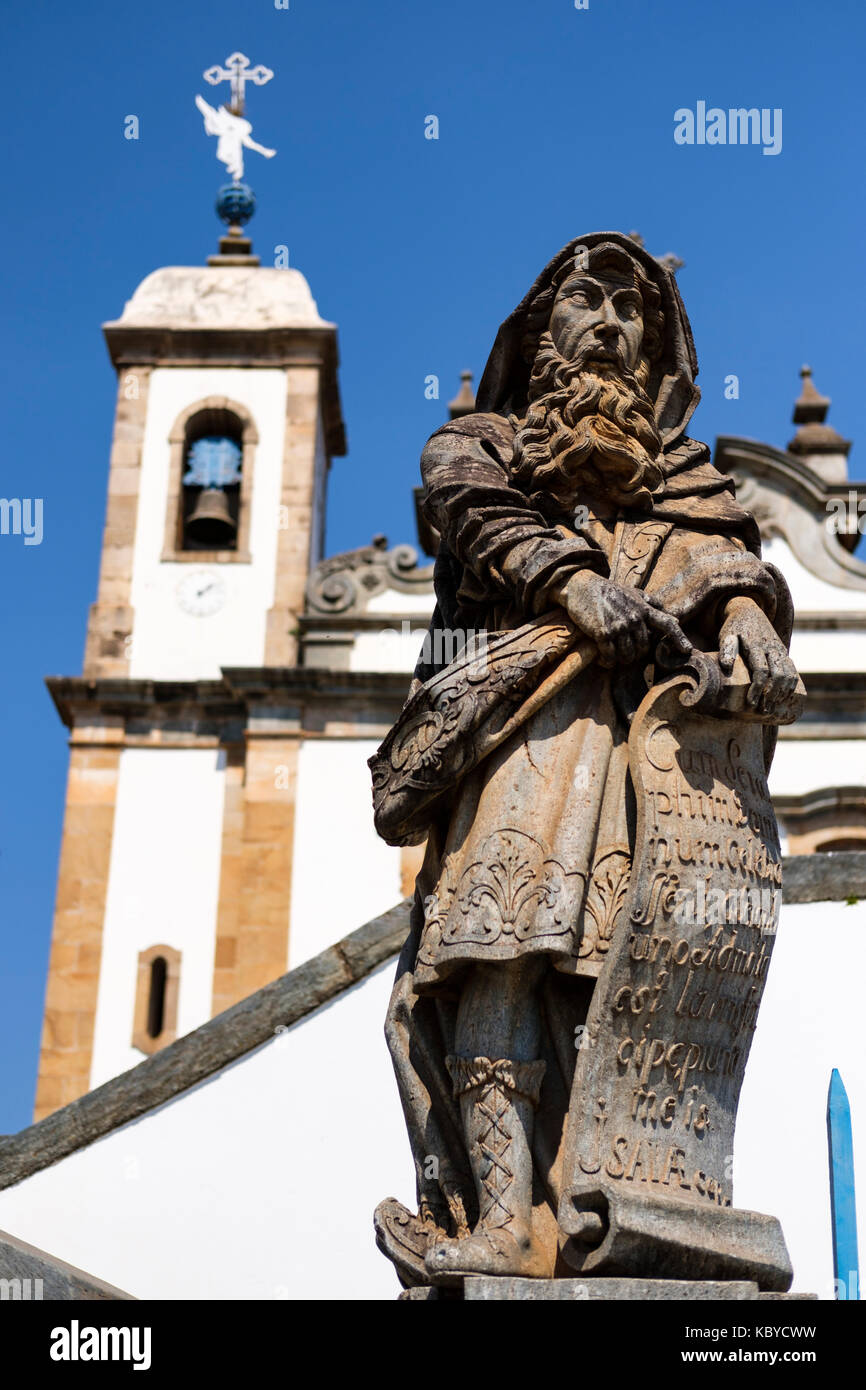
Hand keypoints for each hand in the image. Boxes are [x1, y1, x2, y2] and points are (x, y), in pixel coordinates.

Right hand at [554, 572, 691, 667]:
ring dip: (620, 659)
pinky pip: (610, 656)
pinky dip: (607, 661)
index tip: (688, 650)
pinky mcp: (603, 632)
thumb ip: (653, 606)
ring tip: (612, 655)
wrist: (582, 586)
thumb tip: (675, 619)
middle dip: (635, 655)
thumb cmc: (609, 591)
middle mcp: (635, 617)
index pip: (667, 624)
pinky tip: (603, 658)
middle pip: (644, 649)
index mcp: (644, 608)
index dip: (679, 638)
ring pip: (627, 656)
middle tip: (624, 651)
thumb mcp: (633, 593)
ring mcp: (619, 626)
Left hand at [718, 596, 799, 712]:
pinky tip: (783, 697)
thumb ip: (726, 649)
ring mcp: (779, 650)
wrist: (749, 612)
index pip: (761, 671)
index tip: (751, 702)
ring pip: (788, 674)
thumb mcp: (726, 635)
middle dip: (771, 694)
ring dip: (782, 692)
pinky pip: (793, 670)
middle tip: (763, 710)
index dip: (757, 688)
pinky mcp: (783, 652)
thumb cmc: (733, 628)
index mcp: (756, 645)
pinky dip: (790, 685)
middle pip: (778, 675)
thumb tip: (726, 666)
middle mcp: (771, 648)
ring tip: (772, 706)